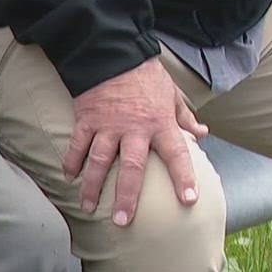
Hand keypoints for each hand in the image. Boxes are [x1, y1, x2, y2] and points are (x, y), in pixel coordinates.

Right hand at [62, 57, 209, 226]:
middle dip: (127, 196)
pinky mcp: (88, 118)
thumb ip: (184, 116)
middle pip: (131, 167)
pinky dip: (72, 160)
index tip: (188, 199)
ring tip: (88, 207)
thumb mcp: (171, 93)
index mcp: (159, 122)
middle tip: (123, 221)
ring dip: (93, 186)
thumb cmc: (145, 73)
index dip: (184, 176)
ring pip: (99, 161)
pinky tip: (68, 177)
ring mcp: (108, 124)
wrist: (113, 49)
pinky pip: (78, 143)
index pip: (176, 153)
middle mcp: (134, 128)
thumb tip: (202, 133)